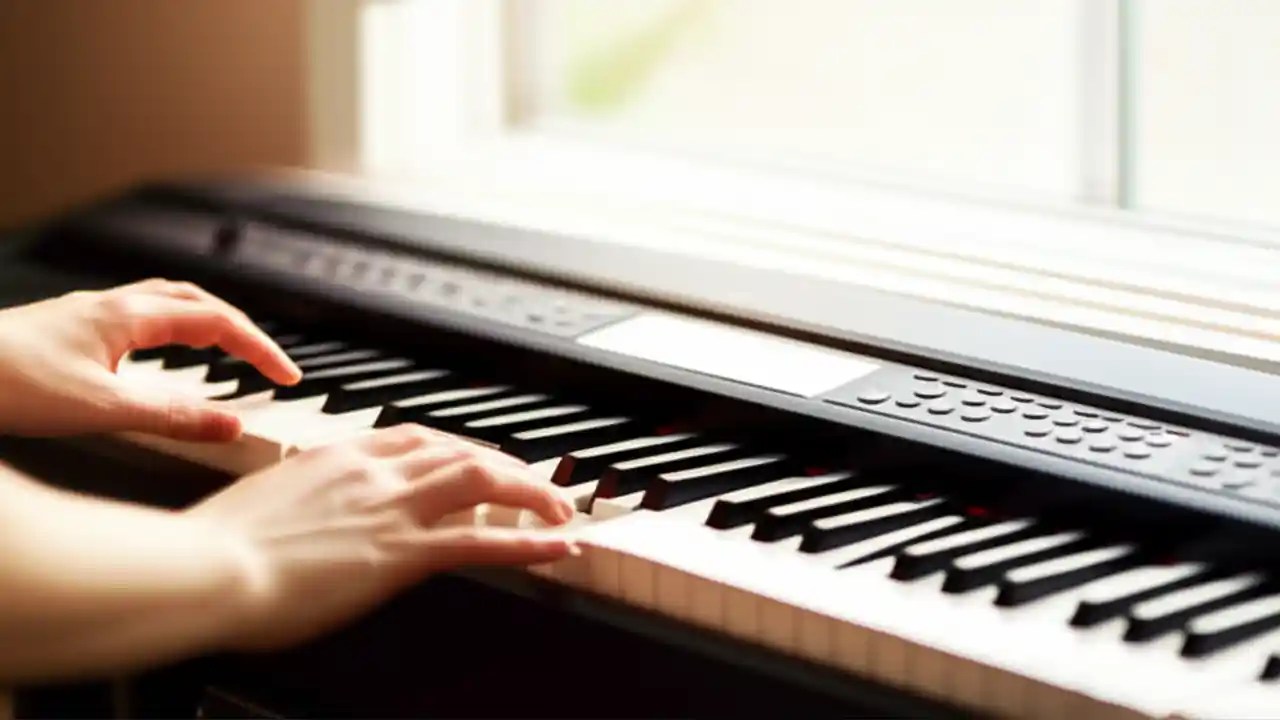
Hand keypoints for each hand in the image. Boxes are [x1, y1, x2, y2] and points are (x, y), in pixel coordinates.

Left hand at [0, 279, 299, 440]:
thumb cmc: (6, 383)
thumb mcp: (103, 411)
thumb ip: (173, 418)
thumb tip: (231, 425)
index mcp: (129, 316)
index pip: (218, 321)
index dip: (260, 348)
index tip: (289, 375)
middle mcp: (111, 307)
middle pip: (196, 300)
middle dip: (241, 328)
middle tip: (267, 361)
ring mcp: (87, 315)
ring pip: (165, 303)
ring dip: (205, 321)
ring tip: (227, 349)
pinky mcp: (68, 331)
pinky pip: (137, 318)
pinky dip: (169, 331)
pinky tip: (157, 358)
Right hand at [186, 424, 578, 650]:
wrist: (203, 568)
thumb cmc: (216, 548)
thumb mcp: (266, 505)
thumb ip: (302, 500)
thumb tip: (308, 513)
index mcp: (338, 453)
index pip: (417, 436)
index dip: (458, 447)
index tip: (479, 458)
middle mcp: (373, 470)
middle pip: (460, 450)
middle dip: (506, 464)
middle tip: (536, 481)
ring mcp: (391, 507)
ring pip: (482, 481)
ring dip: (530, 492)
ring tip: (560, 508)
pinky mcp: (401, 552)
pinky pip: (483, 541)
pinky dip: (529, 541)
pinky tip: (558, 543)